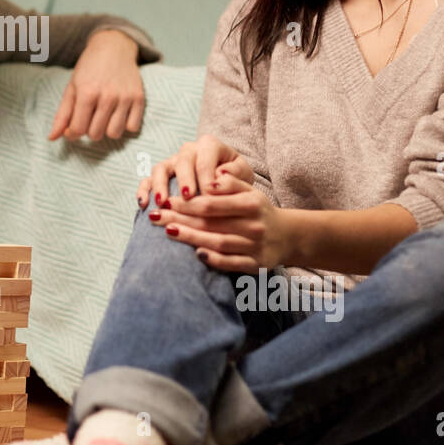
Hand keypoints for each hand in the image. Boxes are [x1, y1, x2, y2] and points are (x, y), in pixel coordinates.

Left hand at [48, 30, 144, 140]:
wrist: (114, 47)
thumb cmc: (89, 69)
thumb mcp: (72, 88)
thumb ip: (62, 115)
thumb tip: (52, 138)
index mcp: (87, 93)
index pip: (78, 129)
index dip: (73, 133)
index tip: (73, 127)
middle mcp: (107, 96)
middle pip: (95, 134)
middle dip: (89, 130)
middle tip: (89, 117)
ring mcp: (125, 97)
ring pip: (114, 134)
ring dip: (107, 130)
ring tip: (104, 117)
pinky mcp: (139, 98)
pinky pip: (132, 127)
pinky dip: (125, 125)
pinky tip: (118, 114)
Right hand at [137, 134, 249, 207]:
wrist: (227, 185)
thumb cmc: (235, 179)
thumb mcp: (243, 174)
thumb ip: (236, 173)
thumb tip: (220, 175)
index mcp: (209, 145)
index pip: (205, 157)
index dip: (206, 176)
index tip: (209, 195)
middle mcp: (188, 151)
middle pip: (182, 160)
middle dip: (184, 179)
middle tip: (188, 197)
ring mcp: (172, 163)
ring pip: (161, 168)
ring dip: (160, 185)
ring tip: (162, 203)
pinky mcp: (161, 176)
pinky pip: (147, 179)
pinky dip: (144, 190)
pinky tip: (144, 205)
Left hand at [149, 171, 292, 271]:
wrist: (287, 235)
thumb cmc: (257, 210)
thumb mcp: (249, 190)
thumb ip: (229, 183)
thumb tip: (209, 179)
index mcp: (251, 203)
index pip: (212, 202)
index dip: (186, 202)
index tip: (166, 200)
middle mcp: (254, 224)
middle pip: (211, 222)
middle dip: (180, 219)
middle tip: (156, 216)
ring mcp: (255, 246)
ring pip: (218, 242)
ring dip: (191, 238)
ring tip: (168, 231)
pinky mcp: (256, 265)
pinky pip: (231, 263)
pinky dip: (213, 259)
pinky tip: (196, 254)